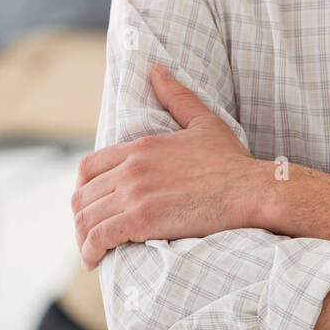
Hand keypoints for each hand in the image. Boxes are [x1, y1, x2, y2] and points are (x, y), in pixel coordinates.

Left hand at [72, 65, 260, 269]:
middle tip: (90, 232)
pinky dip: (90, 251)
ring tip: (91, 250)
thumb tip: (157, 69)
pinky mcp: (140, 220)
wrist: (249, 190)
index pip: (89, 166)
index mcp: (141, 146)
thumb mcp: (203, 122)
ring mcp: (134, 194)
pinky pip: (98, 237)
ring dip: (82, 237)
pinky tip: (95, 260)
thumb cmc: (231, 161)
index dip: (83, 188)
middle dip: (81, 216)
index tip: (91, 203)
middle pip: (82, 194)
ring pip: (86, 217)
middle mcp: (131, 168)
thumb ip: (176, 97)